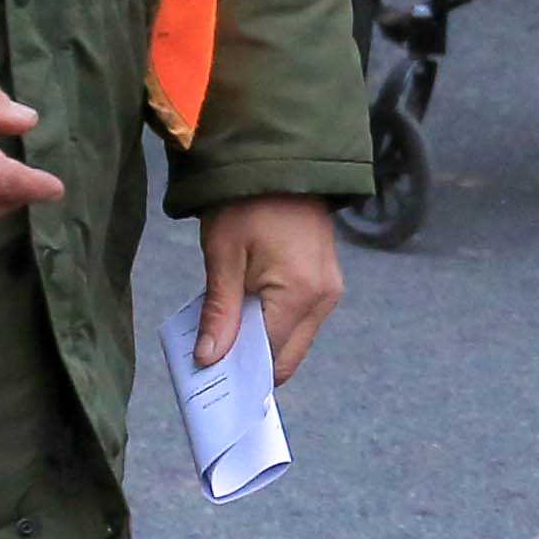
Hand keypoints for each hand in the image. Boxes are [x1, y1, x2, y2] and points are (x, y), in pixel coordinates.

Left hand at [195, 195, 344, 381]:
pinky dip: (273, 323)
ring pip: (294, 340)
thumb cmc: (247, 202)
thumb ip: (220, 312)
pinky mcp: (327, 281)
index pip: (269, 356)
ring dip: (261, 341)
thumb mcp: (223, 256)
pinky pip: (299, 319)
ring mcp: (330, 290)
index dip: (237, 371)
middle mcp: (324, 298)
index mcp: (300, 293)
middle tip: (213, 357)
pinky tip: (246, 309)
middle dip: (250, 363)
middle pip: (287, 356)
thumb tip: (209, 359)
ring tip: (226, 327)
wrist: (281, 160)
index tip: (208, 378)